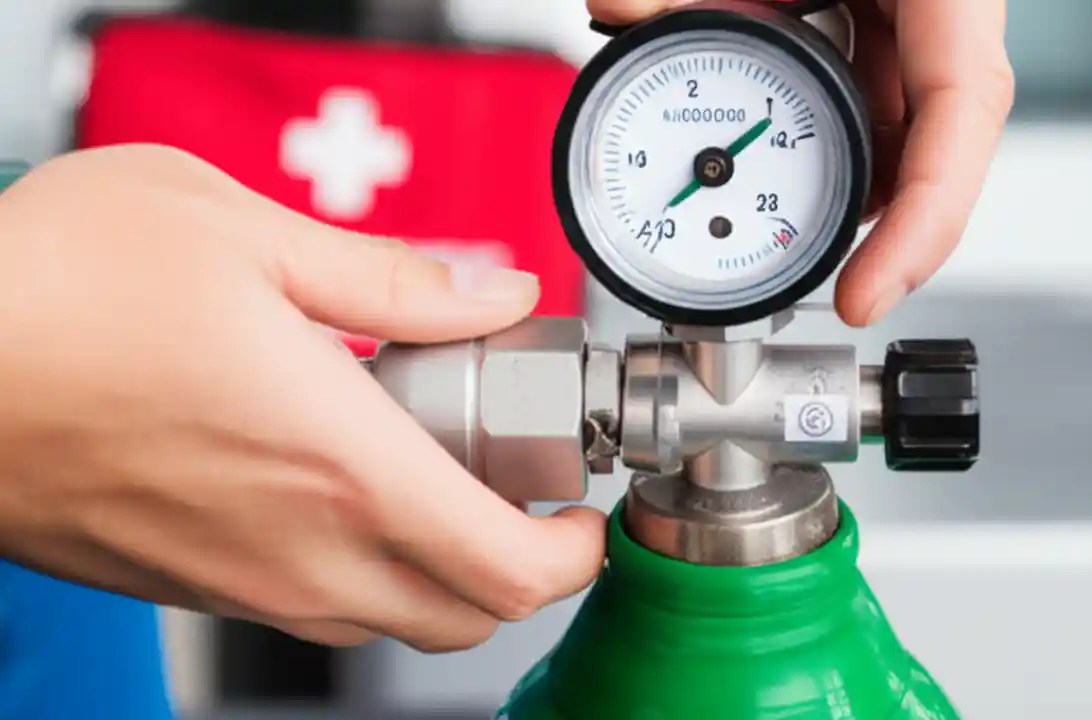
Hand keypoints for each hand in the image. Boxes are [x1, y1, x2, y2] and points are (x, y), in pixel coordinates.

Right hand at [0, 145, 605, 651]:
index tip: (583, 507)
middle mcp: (300, 550)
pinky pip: (309, 603)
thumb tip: (493, 294)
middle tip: (511, 472)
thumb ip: (397, 278)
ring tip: (420, 461)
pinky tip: (327, 471)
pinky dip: (359, 562)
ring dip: (439, 562)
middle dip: (519, 560)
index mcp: (342, 467)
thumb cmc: (56, 288)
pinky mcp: (185, 582)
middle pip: (466, 615)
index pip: (511, 571)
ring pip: (390, 618)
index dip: (575, 553)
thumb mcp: (248, 236)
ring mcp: (238, 581)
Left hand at [590, 0, 1014, 325]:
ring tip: (763, 224)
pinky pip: (861, 83)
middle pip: (934, 137)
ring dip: (833, 179)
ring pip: (897, 119)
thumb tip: (615, 7)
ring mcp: (912, 4)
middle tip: (811, 283)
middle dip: (870, 220)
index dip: (924, 223)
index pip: (964, 110)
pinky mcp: (875, 7)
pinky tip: (759, 141)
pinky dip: (808, 124)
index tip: (863, 292)